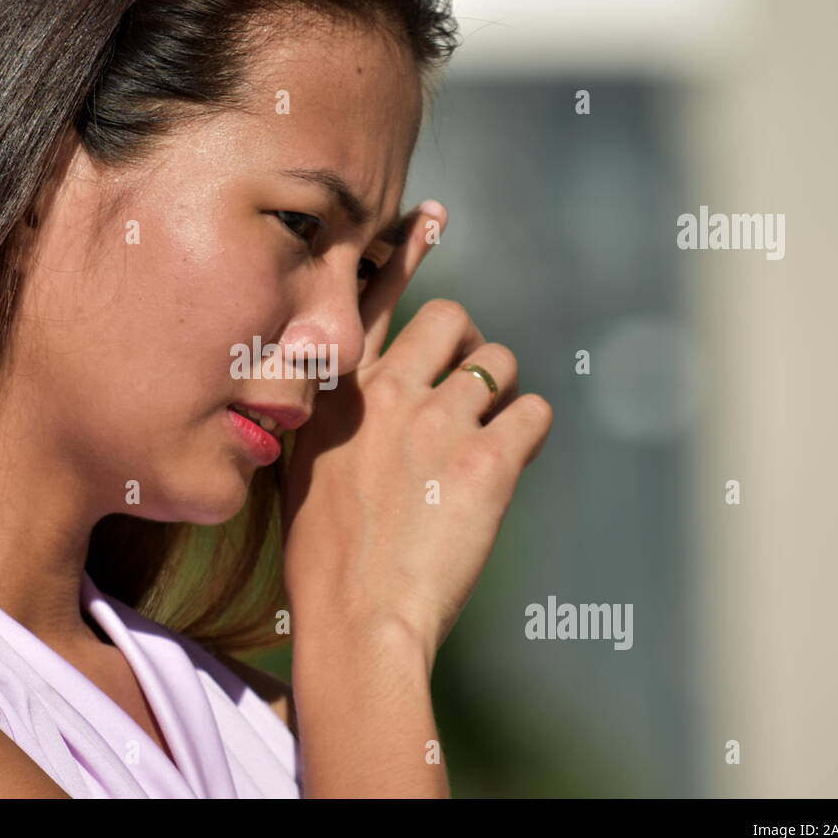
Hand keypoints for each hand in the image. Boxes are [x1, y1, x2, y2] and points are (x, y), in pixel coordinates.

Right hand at [280, 200, 552, 659]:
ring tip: (488, 435)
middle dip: (468, 346)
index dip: (405, 252)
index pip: (371, 300)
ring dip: (502, 390)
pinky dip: (531, 431)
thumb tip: (369, 399)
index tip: (431, 218)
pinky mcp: (488, 460)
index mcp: (337, 394)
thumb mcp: (303, 474)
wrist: (357, 619)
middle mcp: (386, 392)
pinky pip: (534, 411)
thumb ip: (335, 421)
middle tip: (469, 388)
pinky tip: (510, 462)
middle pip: (453, 318)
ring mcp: (438, 422)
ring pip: (500, 362)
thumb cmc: (324, 560)